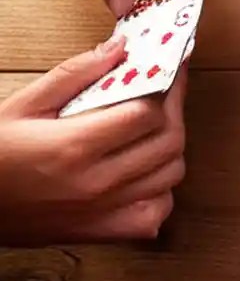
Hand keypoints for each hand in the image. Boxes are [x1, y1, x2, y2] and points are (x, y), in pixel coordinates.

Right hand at [0, 35, 187, 244]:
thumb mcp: (23, 105)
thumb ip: (74, 74)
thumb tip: (120, 48)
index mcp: (74, 146)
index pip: (147, 114)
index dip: (163, 89)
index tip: (167, 71)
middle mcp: (96, 182)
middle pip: (168, 142)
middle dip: (174, 111)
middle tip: (168, 93)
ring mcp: (104, 212)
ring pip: (171, 175)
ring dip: (171, 147)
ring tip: (155, 127)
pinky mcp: (103, 232)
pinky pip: (156, 212)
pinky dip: (163, 190)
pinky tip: (145, 171)